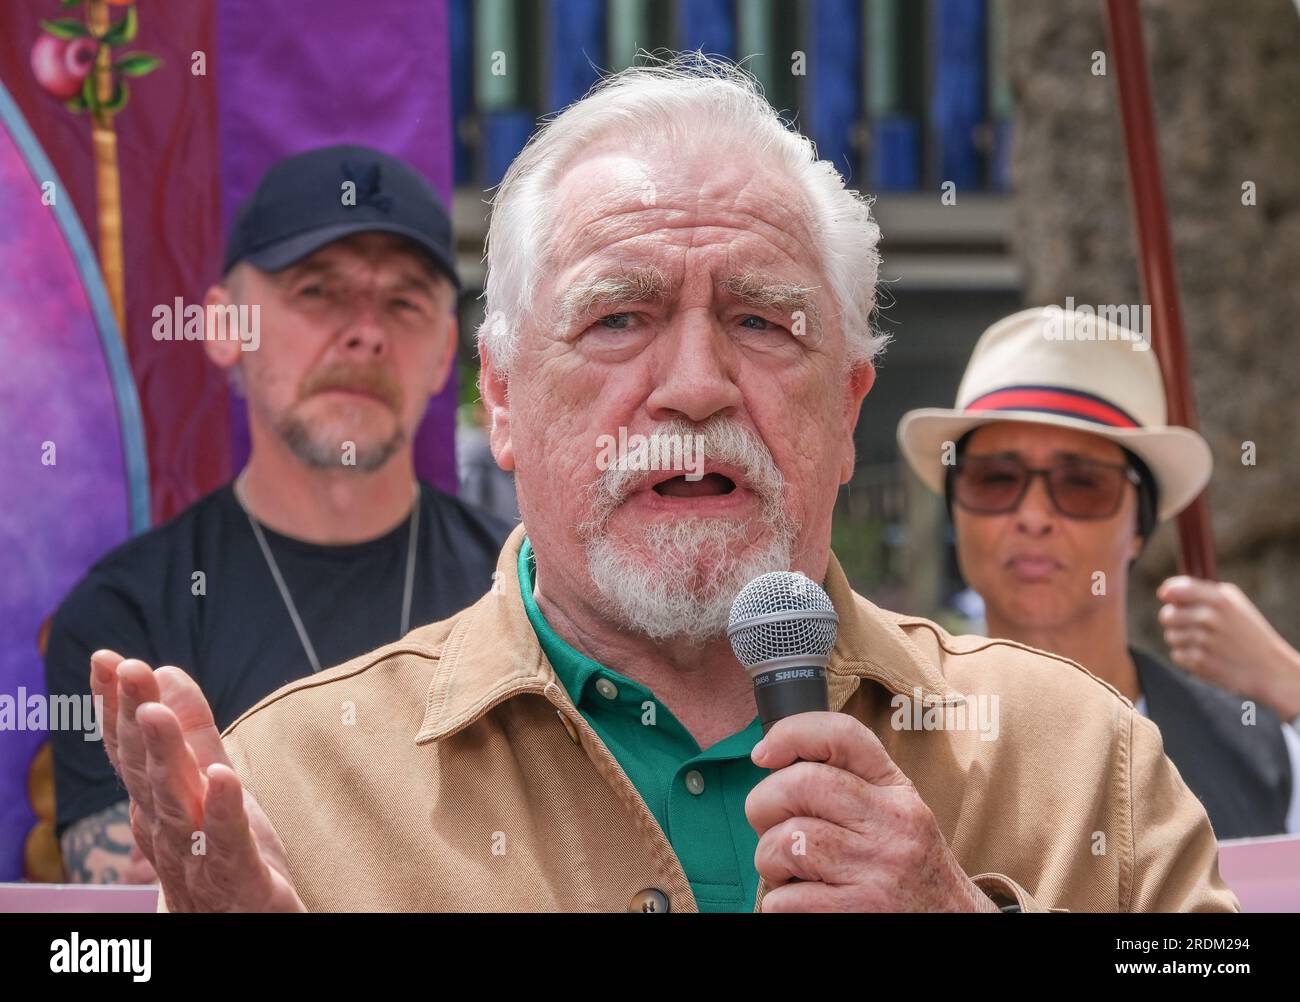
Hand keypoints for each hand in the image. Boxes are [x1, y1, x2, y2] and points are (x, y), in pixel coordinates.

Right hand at [90, 649, 305, 911]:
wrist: (243, 928)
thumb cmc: (224, 855)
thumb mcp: (211, 783)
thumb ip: (193, 732)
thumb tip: (167, 672)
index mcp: (159, 804)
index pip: (132, 750)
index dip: (118, 706)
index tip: (108, 660)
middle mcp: (168, 829)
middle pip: (146, 768)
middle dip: (134, 717)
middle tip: (127, 668)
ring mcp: (199, 857)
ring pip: (176, 803)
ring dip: (166, 756)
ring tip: (157, 712)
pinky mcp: (238, 879)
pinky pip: (227, 844)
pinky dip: (223, 810)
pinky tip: (222, 777)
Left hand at [746, 712, 998, 911]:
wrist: (954, 928)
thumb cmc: (912, 874)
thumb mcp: (899, 816)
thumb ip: (853, 788)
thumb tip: (777, 765)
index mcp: (897, 792)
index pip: (842, 735)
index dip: (791, 733)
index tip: (763, 754)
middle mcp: (891, 824)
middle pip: (799, 784)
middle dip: (763, 805)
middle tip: (768, 827)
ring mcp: (876, 869)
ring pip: (784, 841)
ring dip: (769, 859)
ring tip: (791, 872)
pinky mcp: (858, 911)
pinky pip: (784, 898)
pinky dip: (780, 902)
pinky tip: (805, 902)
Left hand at [1157, 577, 1299, 718]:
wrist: (1268, 668)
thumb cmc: (1247, 632)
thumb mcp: (1234, 603)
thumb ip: (1201, 592)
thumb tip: (1165, 592)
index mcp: (1219, 599)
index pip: (1176, 590)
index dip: (1167, 593)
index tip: (1166, 597)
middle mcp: (1209, 618)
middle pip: (1166, 615)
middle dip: (1175, 620)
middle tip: (1192, 625)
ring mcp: (1203, 640)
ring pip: (1170, 636)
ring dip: (1183, 640)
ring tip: (1206, 643)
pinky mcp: (1199, 662)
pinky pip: (1176, 655)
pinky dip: (1188, 658)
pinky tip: (1208, 657)